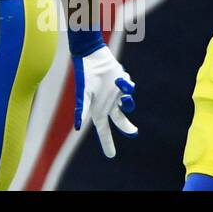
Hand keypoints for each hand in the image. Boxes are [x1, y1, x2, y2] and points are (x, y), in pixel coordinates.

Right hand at [73, 44, 136, 158]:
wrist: (92, 55)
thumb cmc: (86, 75)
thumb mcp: (84, 93)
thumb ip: (81, 110)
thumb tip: (78, 128)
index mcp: (98, 109)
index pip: (103, 130)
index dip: (107, 143)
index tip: (111, 156)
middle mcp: (107, 103)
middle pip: (120, 121)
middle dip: (127, 128)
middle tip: (134, 132)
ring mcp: (115, 94)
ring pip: (128, 104)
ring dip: (129, 101)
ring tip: (125, 93)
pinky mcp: (121, 83)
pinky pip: (130, 88)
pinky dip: (127, 85)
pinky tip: (120, 79)